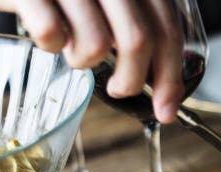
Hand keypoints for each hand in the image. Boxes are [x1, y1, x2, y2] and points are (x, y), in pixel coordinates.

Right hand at [0, 0, 183, 123]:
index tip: (165, 111)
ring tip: (73, 47)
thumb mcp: (113, 1)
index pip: (167, 31)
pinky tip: (49, 35)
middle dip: (131, 80)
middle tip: (119, 89)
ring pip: (96, 44)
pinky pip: (51, 34)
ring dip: (85, 61)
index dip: (170, 78)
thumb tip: (166, 85)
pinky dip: (50, 46)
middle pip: (138, 41)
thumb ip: (141, 26)